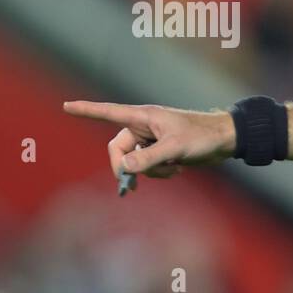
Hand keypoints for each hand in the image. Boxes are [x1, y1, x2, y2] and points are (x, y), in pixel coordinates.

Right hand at [62, 101, 237, 190]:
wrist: (226, 140)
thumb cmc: (203, 136)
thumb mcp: (175, 148)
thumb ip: (149, 158)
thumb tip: (124, 167)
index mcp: (144, 116)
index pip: (108, 112)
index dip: (87, 110)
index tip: (66, 105)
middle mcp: (144, 126)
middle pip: (118, 149)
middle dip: (125, 167)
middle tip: (130, 187)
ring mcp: (152, 140)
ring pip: (135, 161)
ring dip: (149, 171)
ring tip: (172, 169)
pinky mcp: (162, 151)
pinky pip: (149, 166)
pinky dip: (159, 172)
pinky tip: (177, 170)